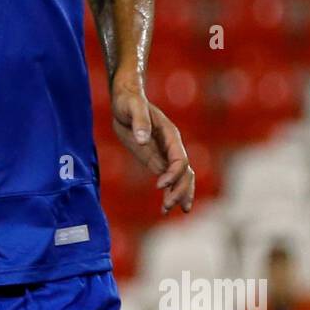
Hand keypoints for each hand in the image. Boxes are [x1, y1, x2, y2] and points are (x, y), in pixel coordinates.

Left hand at [110, 79, 194, 214]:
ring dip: (178, 194)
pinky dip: (170, 191)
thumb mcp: (132, 107)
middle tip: (166, 207)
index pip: (180, 160)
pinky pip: (169, 177)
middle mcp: (172, 146)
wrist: (125, 99)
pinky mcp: (156, 158)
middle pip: (184, 173)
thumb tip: (143, 139)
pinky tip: (165, 206)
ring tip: (169, 211)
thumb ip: (140, 122)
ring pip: (181, 178)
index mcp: (170, 135)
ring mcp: (165, 153)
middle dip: (179, 190)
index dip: (173, 174)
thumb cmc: (129, 101)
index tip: (159, 185)